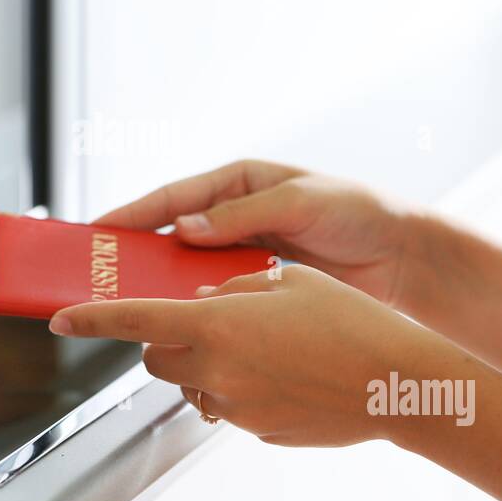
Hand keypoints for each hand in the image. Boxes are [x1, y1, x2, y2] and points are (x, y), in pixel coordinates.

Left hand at [49, 264, 442, 446]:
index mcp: (217, 322)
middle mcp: (216, 369)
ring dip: (204, 364)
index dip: (91, 320)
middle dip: (164, 339)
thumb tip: (208, 298)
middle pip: (156, 358)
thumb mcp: (287, 281)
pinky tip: (284, 373)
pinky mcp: (258, 430)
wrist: (397, 382)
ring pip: (192, 384)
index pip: (134, 320)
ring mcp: (236, 407)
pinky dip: (240, 386)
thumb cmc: (350, 321)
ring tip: (259, 346)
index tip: (59, 320)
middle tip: (201, 320)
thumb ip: (235, 286)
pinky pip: (230, 404)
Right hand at [94, 159, 412, 308]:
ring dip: (164, 282)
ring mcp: (248, 247)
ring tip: (130, 301)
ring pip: (191, 265)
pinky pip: (217, 288)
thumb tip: (184, 228)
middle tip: (101, 273)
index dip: (133, 213)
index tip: (98, 229)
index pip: (175, 197)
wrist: (403, 256)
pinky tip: (180, 319)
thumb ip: (240, 215)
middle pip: (174, 233)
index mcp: (240, 181)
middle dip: (138, 251)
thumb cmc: (357, 213)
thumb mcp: (298, 203)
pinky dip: (197, 301)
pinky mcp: (261, 278)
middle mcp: (237, 213)